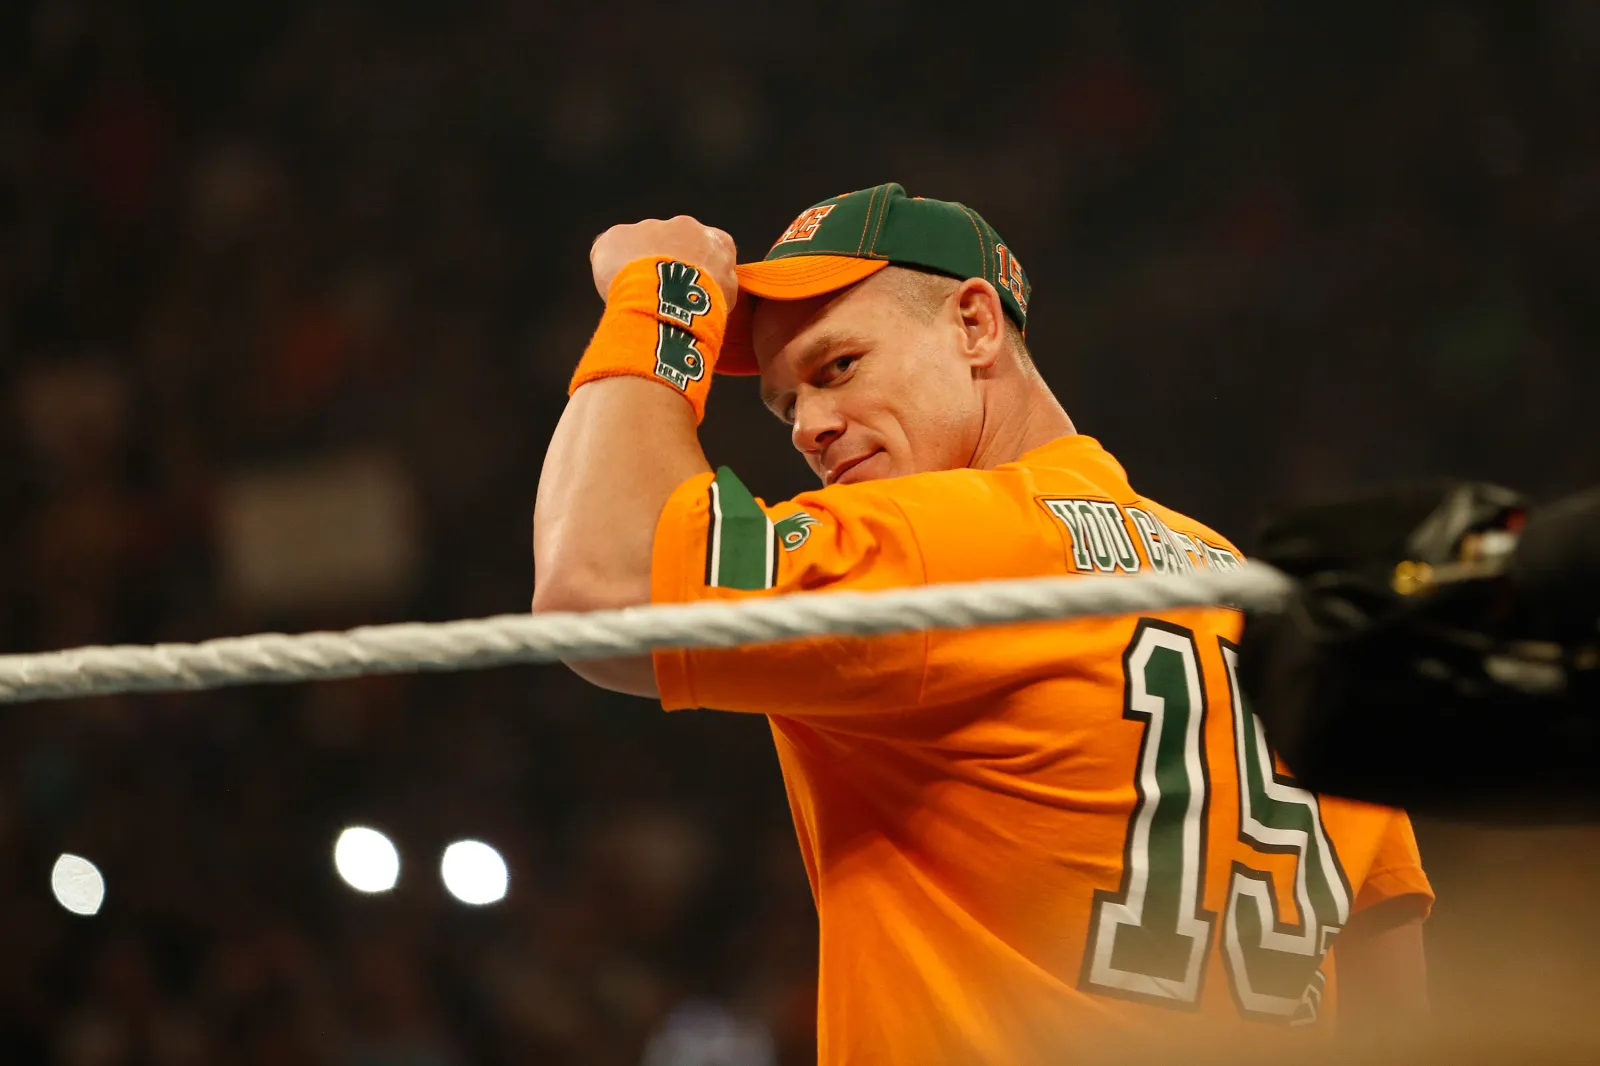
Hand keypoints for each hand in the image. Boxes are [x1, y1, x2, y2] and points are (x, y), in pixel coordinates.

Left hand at [590, 216, 737, 309]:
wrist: (670, 303)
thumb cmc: (703, 306)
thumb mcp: (728, 298)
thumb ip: (720, 284)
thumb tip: (710, 290)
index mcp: (715, 240)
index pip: (709, 248)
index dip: (696, 267)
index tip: (688, 285)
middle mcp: (684, 225)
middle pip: (671, 243)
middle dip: (664, 263)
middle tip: (660, 293)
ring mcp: (649, 227)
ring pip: (639, 245)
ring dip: (637, 265)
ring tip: (636, 296)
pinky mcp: (618, 235)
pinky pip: (610, 250)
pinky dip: (610, 268)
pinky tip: (614, 290)